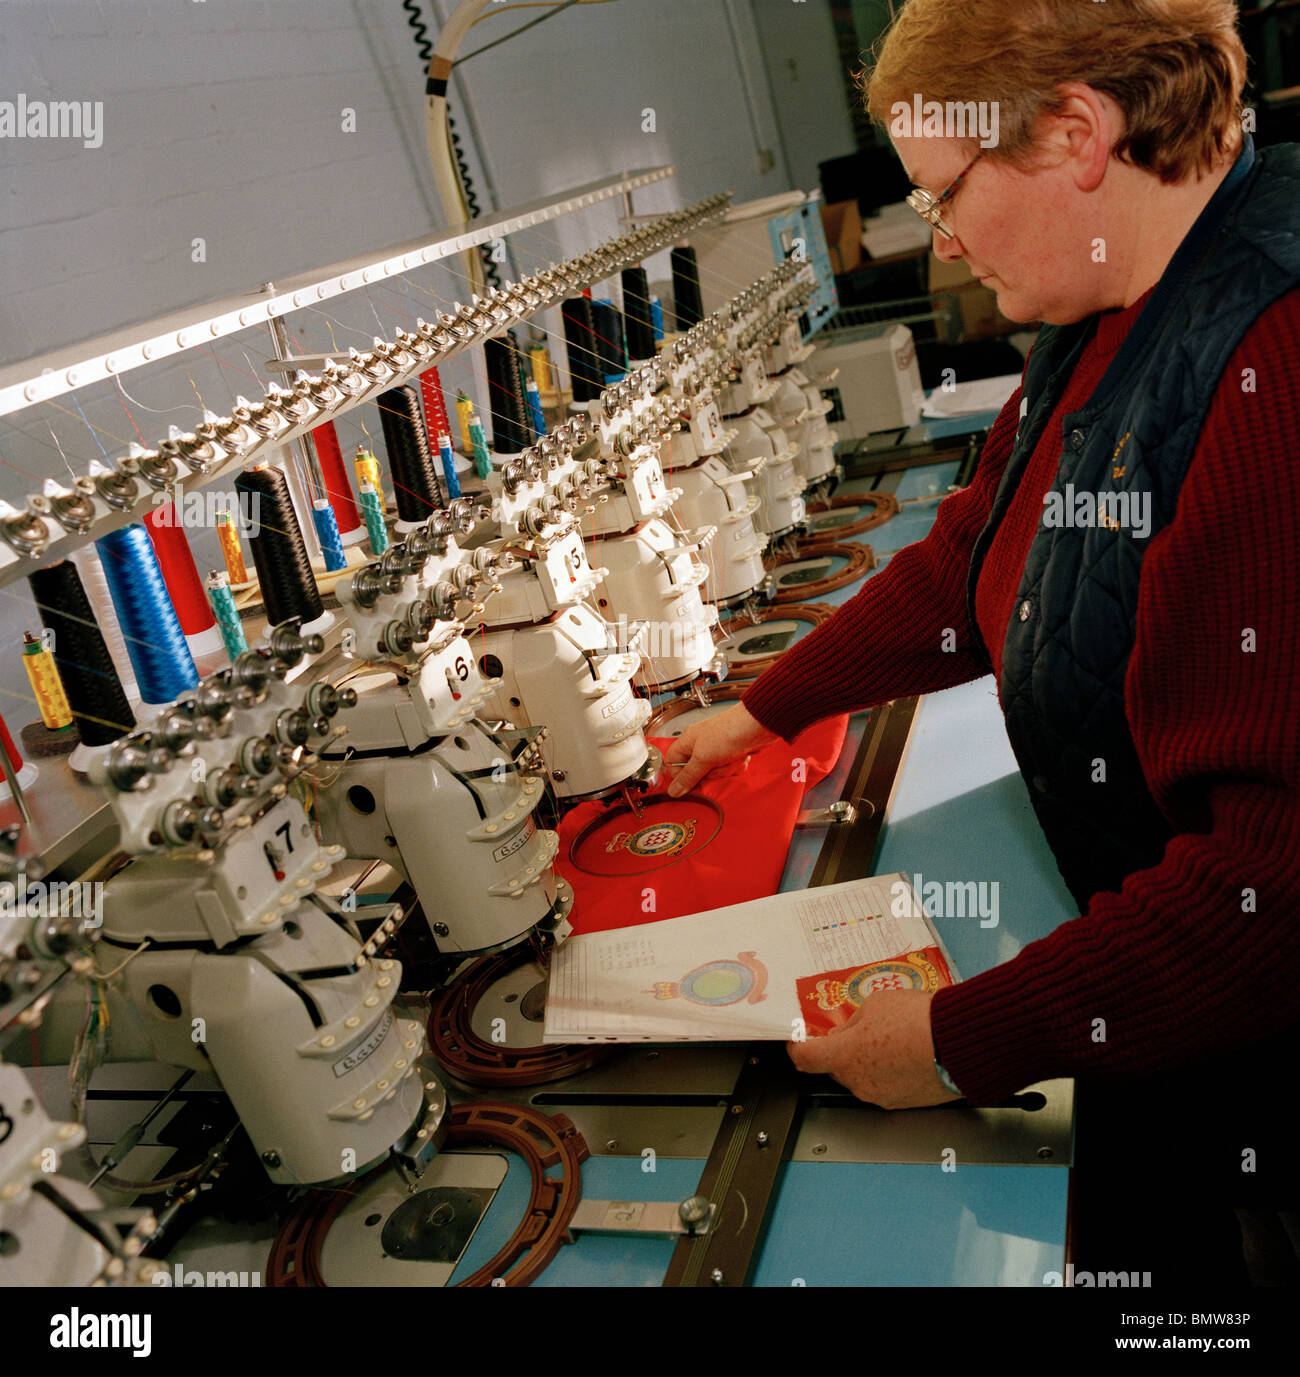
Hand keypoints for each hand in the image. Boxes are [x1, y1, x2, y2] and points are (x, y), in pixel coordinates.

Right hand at [662, 704, 778, 797]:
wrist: (759, 725)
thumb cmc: (729, 732)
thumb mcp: (703, 758)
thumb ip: (688, 776)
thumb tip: (673, 790)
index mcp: (687, 742)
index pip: (672, 764)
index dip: (680, 776)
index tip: (691, 782)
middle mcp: (700, 745)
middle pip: (696, 772)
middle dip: (711, 773)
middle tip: (716, 764)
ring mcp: (716, 750)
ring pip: (715, 773)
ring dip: (726, 769)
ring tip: (731, 758)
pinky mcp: (731, 754)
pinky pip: (729, 769)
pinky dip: (736, 766)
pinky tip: (740, 757)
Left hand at [786, 990, 960, 1108]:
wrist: (959, 1042)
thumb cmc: (919, 1020)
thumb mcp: (874, 1004)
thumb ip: (853, 1021)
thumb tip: (846, 1031)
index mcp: (844, 1056)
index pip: (804, 1059)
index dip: (797, 1048)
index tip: (798, 1041)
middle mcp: (858, 1082)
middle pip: (835, 1068)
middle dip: (841, 1050)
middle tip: (856, 1030)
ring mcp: (881, 1096)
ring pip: (861, 1078)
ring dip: (867, 1061)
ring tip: (889, 1038)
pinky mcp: (903, 1103)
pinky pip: (884, 1086)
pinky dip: (888, 1072)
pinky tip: (904, 1053)